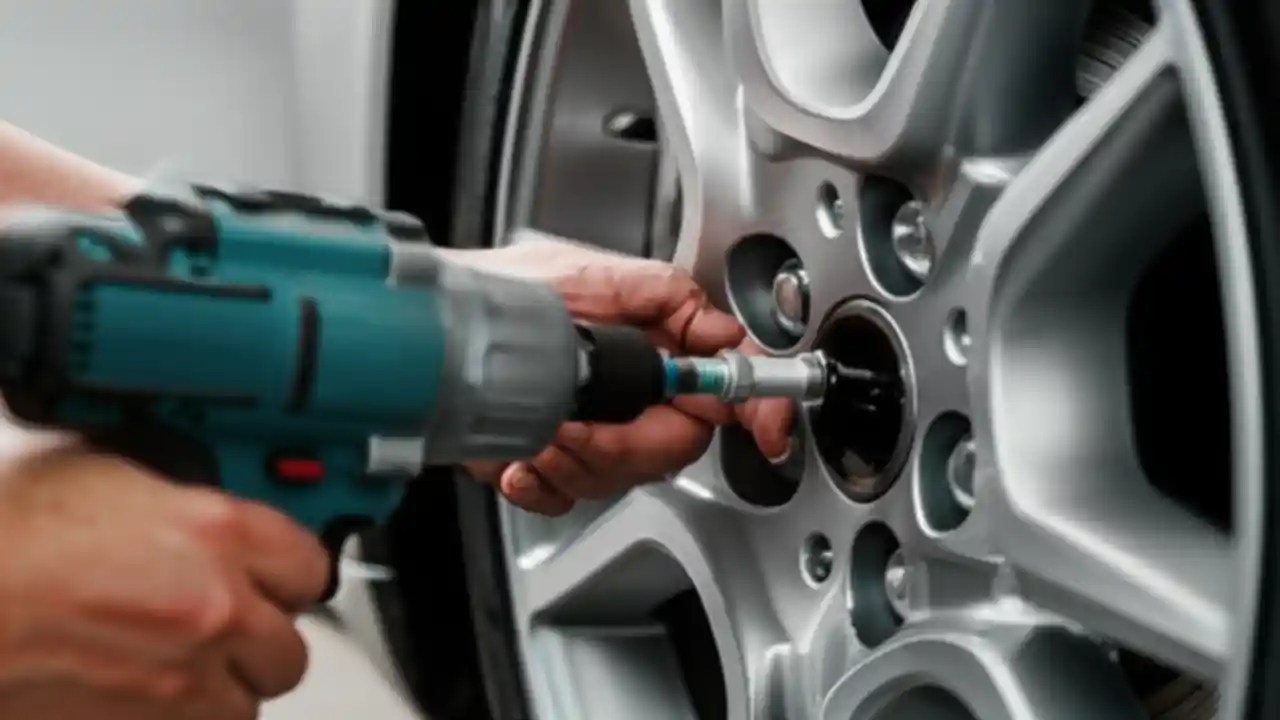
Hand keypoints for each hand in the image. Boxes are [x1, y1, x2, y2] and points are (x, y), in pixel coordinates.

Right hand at [0, 444, 328, 719]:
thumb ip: (174, 496)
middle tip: (227, 632)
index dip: (288, 576)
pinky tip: (150, 695)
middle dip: (260, 643)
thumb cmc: (7, 539)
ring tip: (181, 667)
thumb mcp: (103, 475)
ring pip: (248, 703)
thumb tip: (195, 500)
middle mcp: (217, 606)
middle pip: (289, 648)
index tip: (274, 583)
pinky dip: (182, 717)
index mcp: (216, 531)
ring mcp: (187, 675)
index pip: (309, 566)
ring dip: (222, 689)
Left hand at [448, 231, 793, 514]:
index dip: (756, 407)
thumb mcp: (585, 274)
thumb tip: (722, 329)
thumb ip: (662, 295)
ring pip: (618, 476)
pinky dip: (541, 484)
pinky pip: (567, 498)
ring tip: (537, 424)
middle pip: (673, 445)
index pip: (725, 385)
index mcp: (650, 347)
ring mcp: (591, 433)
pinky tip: (521, 458)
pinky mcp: (552, 464)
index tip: (767, 427)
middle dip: (623, 442)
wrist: (430, 330)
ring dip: (573, 459)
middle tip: (577, 423)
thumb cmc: (501, 291)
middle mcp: (628, 394)